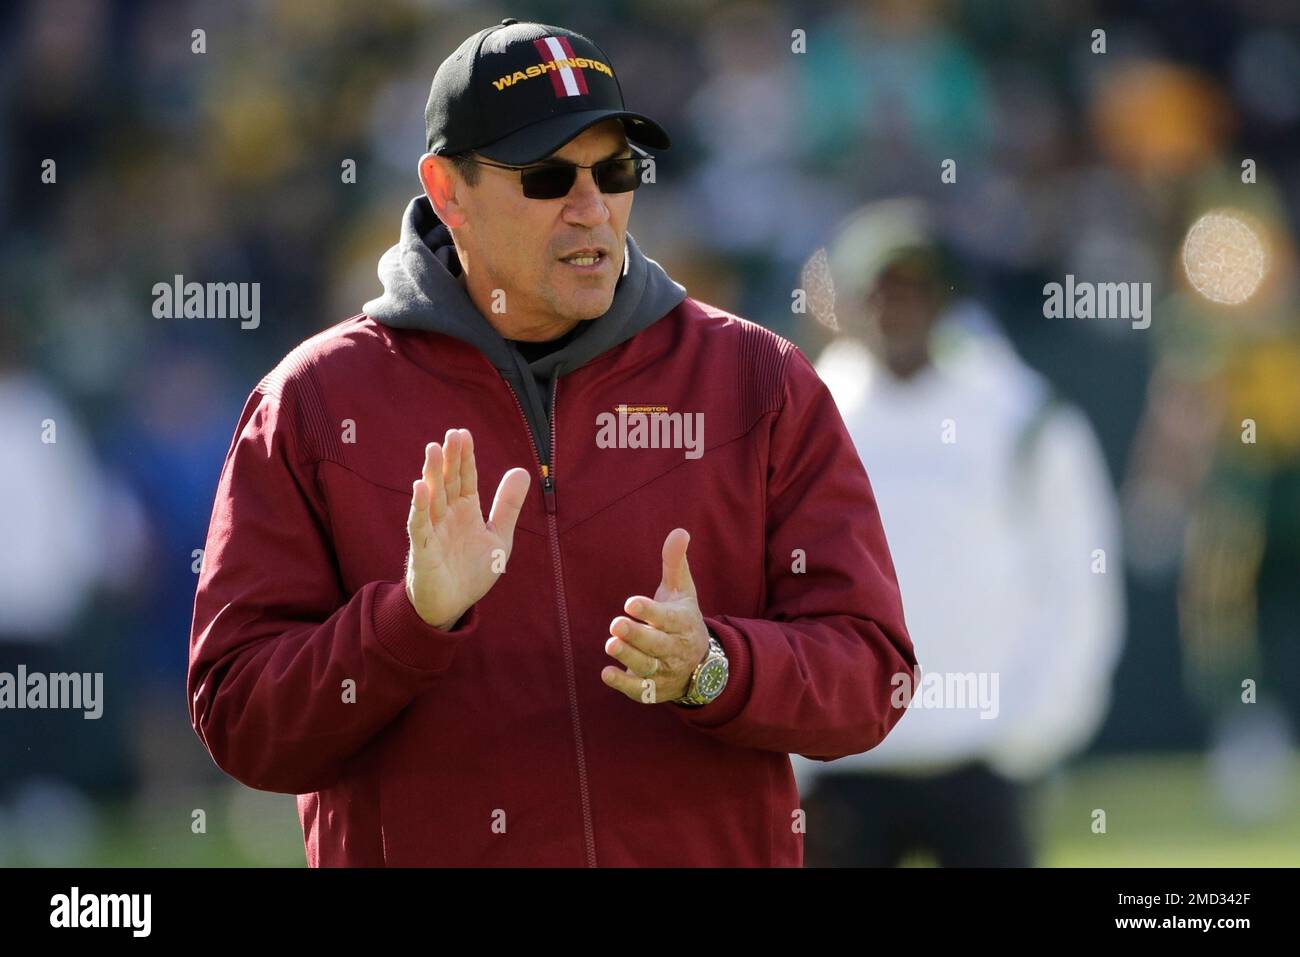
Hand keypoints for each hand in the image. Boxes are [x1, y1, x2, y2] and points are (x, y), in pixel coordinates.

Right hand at [405, 428, 530, 629]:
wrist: (453, 605)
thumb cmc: (471, 571)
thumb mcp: (498, 536)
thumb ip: (507, 506)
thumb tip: (521, 470)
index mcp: (466, 511)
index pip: (465, 478)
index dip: (465, 457)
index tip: (463, 433)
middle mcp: (448, 516)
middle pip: (447, 482)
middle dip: (449, 459)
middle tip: (451, 435)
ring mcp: (434, 531)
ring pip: (431, 498)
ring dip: (431, 474)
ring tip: (432, 450)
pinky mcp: (423, 550)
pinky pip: (419, 526)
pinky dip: (419, 507)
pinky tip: (420, 488)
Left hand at [602, 527, 710, 703]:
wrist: (701, 665)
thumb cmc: (683, 619)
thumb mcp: (682, 590)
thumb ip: (675, 562)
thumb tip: (679, 530)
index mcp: (682, 622)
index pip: (667, 618)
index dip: (649, 611)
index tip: (630, 602)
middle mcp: (675, 648)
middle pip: (656, 644)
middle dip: (637, 635)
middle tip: (616, 624)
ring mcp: (664, 670)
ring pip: (647, 666)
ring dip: (629, 657)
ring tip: (610, 644)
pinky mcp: (653, 688)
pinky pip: (640, 690)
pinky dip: (623, 684)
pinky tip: (606, 673)